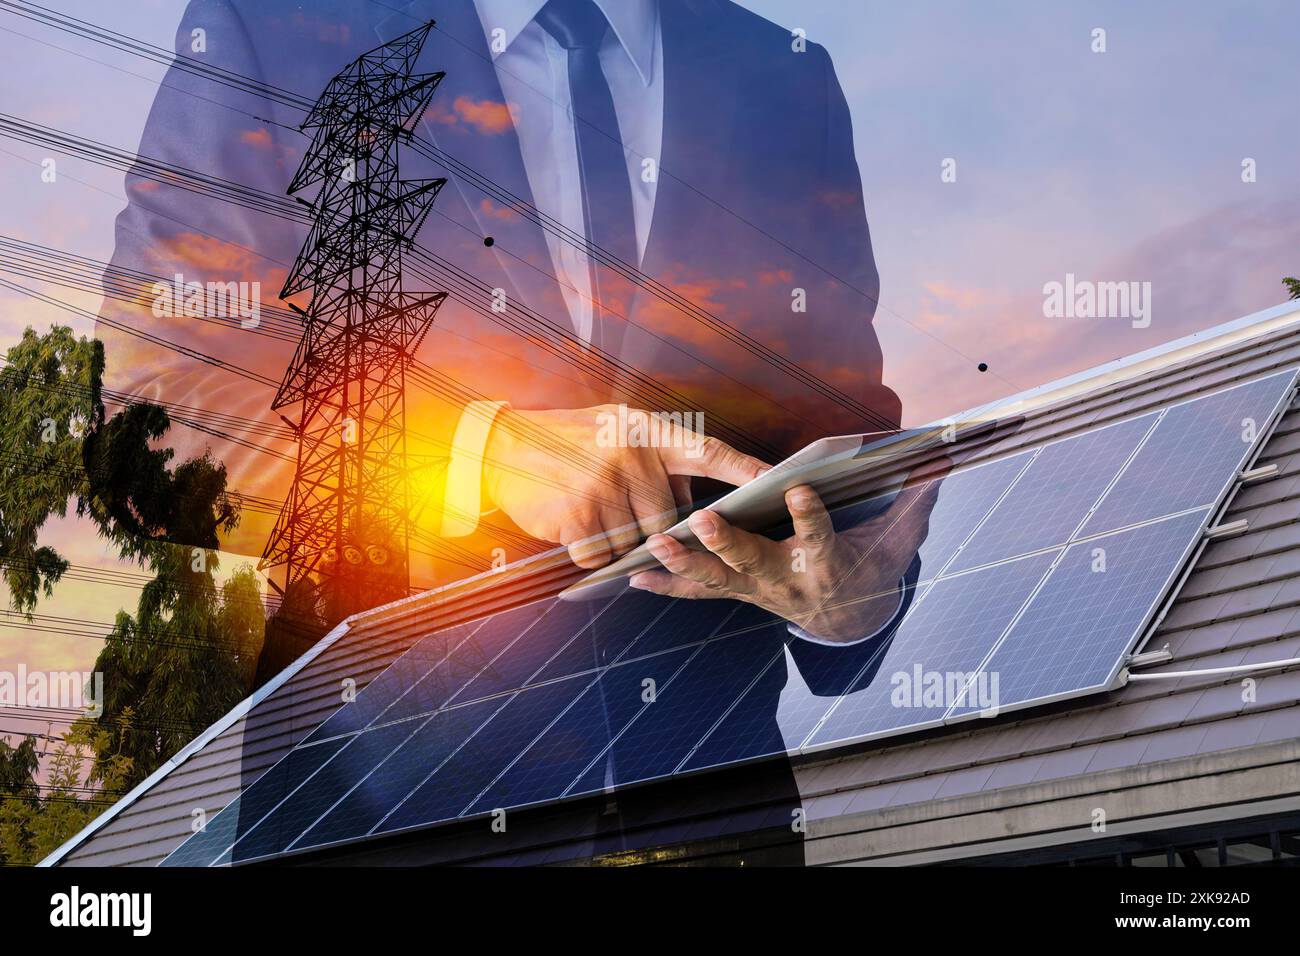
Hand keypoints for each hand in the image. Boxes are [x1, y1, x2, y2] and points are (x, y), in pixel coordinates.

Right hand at [482, 404, 768, 567]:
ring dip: (613, 538)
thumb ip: (655, 456)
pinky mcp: (580, 516)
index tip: (781, 482)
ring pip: (634, 541)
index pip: (710, 452)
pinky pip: (601, 555)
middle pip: (668, 518)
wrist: (502, 446)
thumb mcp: (615, 428)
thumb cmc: (564, 440)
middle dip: (646, 525)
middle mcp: (632, 456)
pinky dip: (587, 549)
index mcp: (647, 432)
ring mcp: (606, 486)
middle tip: (613, 506)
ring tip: (584, 506)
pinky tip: (569, 521)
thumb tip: (691, 494)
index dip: (746, 470)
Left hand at [628, 465, 944, 642]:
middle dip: (727, 543)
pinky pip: (699, 594)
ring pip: (717, 579)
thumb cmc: (873, 567)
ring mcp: (757, 591)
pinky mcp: (737, 593)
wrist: (849, 618)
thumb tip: (937, 465)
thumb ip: (914, 505)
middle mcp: (787, 582)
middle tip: (703, 519)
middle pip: (754, 562)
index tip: (800, 490)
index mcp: (827, 565)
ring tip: (653, 541)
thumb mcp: (900, 540)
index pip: (821, 537)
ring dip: (684, 561)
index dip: (811, 516)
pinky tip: (634, 576)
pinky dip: (668, 585)